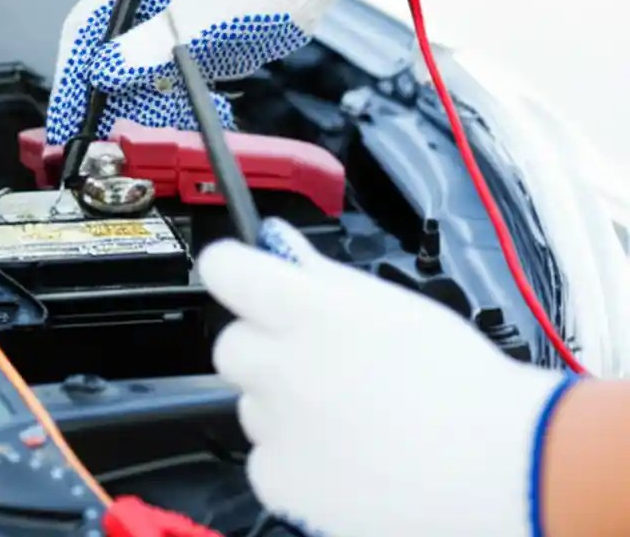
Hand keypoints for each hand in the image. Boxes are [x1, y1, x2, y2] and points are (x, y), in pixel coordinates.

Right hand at [45, 0, 385, 144]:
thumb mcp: (200, 20)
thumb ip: (146, 50)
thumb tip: (101, 73)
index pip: (84, 33)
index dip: (73, 80)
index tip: (68, 120)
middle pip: (111, 55)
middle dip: (112, 99)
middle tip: (112, 138)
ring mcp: (176, 15)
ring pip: (143, 70)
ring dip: (148, 103)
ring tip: (162, 127)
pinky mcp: (202, 34)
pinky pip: (175, 73)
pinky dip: (178, 96)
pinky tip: (190, 110)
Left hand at [200, 219, 578, 536]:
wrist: (504, 473)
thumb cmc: (464, 387)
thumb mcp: (397, 309)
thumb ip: (328, 280)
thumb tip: (281, 251)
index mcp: (310, 311)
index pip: (226, 269)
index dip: (232, 270)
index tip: (240, 277)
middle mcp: (282, 365)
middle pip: (231, 346)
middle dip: (264, 351)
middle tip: (315, 366)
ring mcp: (277, 427)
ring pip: (253, 406)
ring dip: (284, 409)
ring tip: (351, 422)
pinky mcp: (278, 480)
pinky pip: (265, 461)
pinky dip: (294, 462)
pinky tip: (345, 461)